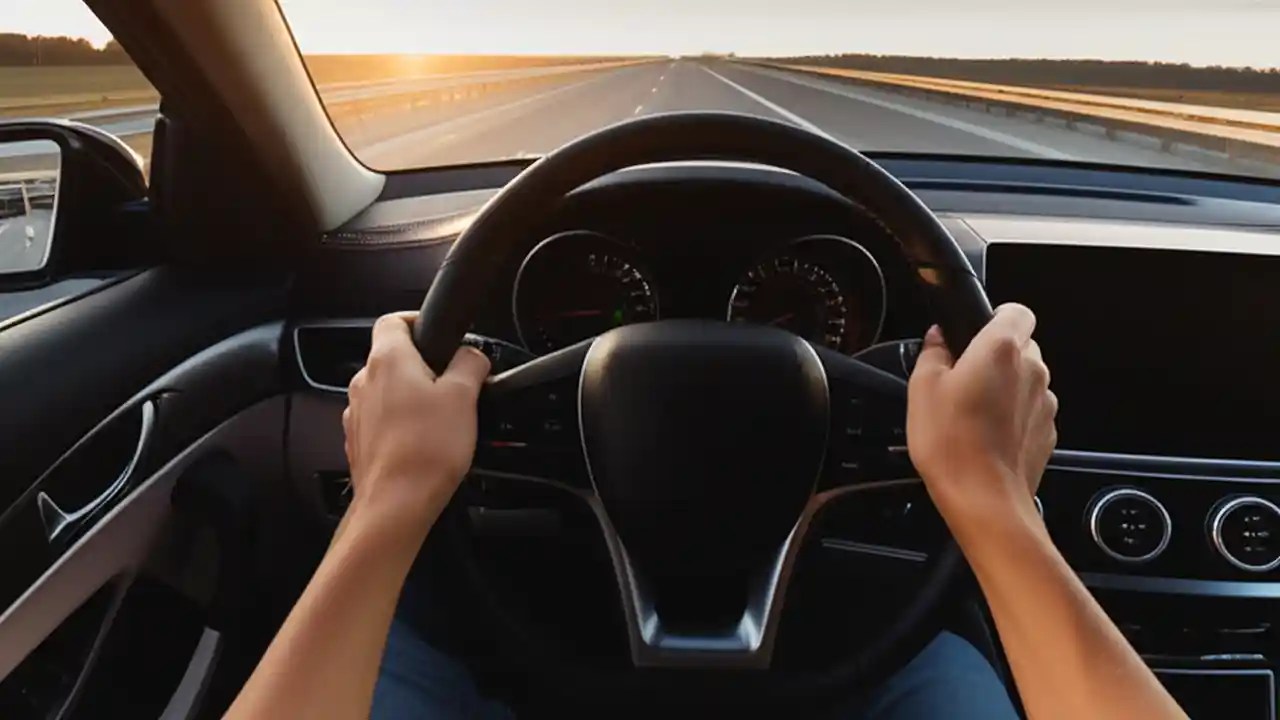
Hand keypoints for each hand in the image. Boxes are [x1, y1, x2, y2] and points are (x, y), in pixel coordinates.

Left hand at [343, 312, 490, 533]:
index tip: (438, 333)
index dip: (417, 320)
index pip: (394, 319)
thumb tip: (474, 355)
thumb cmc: (425, 451)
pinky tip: (424, 441)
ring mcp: (357, 412)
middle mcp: (365, 381)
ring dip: (411, 396)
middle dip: (423, 365)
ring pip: (387, 390)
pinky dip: (401, 423)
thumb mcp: (464, 396)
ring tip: (442, 417)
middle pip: (393, 356)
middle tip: (453, 382)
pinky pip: (382, 420)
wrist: (396, 503)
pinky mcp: (360, 440)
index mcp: (388, 360)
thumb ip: (471, 364)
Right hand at [906, 304, 1057, 539]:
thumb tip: (938, 340)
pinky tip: (986, 434)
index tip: (974, 332)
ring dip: (1006, 386)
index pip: (1016, 310)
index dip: (995, 317)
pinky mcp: (1048, 430)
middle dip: (996, 355)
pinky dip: (1014, 415)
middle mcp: (1032, 369)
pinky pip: (1030, 409)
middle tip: (963, 377)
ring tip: (972, 411)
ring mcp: (1044, 401)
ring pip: (1027, 378)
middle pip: (1022, 345)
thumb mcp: (921, 389)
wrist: (983, 498)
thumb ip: (932, 353)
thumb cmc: (951, 444)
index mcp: (1000, 349)